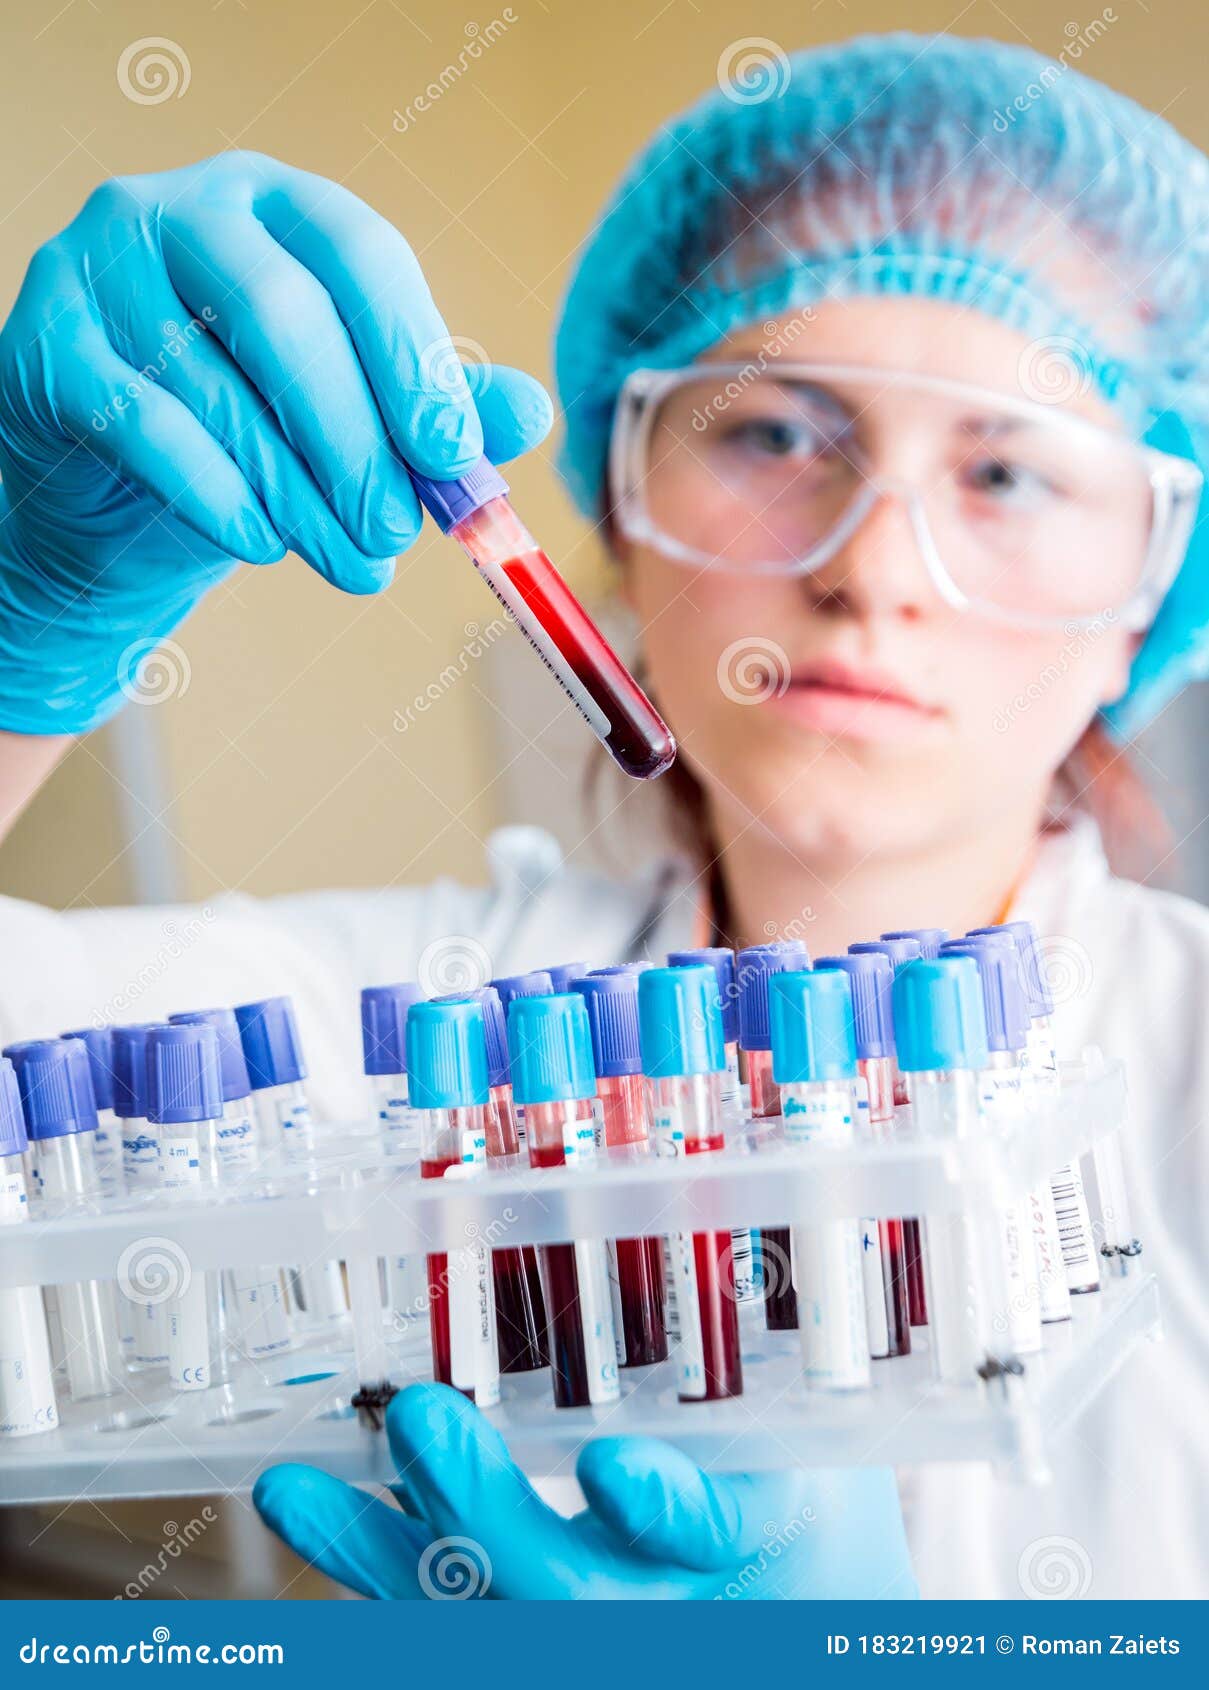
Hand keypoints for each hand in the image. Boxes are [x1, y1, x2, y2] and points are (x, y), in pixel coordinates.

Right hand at [0, 150, 551, 732]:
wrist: (110, 482)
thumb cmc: (248, 431)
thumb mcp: (351, 414)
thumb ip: (433, 405)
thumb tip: (531, 413)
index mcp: (277, 206)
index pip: (359, 252)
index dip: (413, 355)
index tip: (454, 456)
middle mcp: (183, 212)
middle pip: (286, 313)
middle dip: (356, 439)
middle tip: (398, 531)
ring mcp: (101, 269)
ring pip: (218, 385)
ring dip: (298, 493)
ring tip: (353, 562)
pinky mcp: (45, 343)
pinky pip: (145, 425)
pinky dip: (215, 494)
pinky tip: (258, 544)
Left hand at [253, 1382, 916, 1599]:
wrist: (778, 1599)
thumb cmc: (781, 1478)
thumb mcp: (796, 1405)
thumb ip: (748, 1319)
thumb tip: (710, 1164)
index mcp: (752, 1527)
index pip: (710, 1528)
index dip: (662, 1508)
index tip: (618, 1467)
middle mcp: (658, 1600)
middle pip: (561, 1588)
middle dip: (479, 1507)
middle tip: (421, 1419)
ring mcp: (579, 1623)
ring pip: (474, 1616)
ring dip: (376, 1549)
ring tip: (295, 1486)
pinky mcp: (510, 1628)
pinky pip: (427, 1617)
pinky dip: (361, 1563)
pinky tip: (299, 1501)